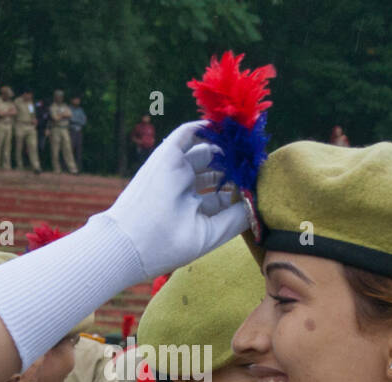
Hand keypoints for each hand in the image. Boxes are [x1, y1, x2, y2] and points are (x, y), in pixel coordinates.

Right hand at [100, 120, 250, 277]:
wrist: (131, 241)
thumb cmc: (167, 244)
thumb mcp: (209, 234)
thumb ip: (235, 218)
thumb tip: (256, 202)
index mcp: (193, 209)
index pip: (221, 193)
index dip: (241, 187)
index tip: (260, 182)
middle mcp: (185, 188)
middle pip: (216, 170)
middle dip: (237, 166)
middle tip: (257, 160)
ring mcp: (175, 170)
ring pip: (205, 150)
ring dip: (227, 146)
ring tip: (247, 143)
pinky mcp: (167, 155)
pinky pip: (188, 133)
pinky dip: (207, 127)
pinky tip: (227, 126)